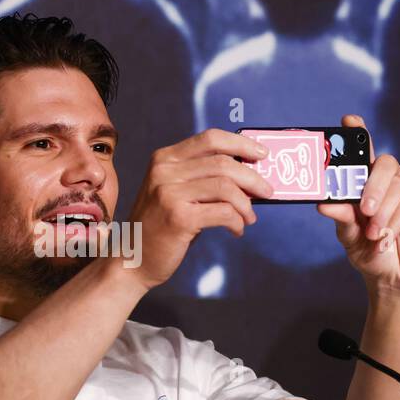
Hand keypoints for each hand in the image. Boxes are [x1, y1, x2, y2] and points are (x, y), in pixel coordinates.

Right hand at [123, 128, 272, 289]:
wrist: (132, 260)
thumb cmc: (160, 227)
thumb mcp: (172, 192)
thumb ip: (200, 178)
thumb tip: (247, 174)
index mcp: (164, 159)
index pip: (210, 139)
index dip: (240, 144)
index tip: (261, 154)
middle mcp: (164, 171)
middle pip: (223, 162)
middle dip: (252, 177)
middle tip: (267, 191)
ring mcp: (169, 194)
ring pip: (226, 187)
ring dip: (246, 203)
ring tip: (250, 217)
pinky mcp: (179, 218)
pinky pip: (223, 212)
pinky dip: (237, 221)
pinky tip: (236, 230)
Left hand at [316, 115, 399, 293]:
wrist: (392, 278)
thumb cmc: (369, 251)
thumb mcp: (349, 235)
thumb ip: (341, 217)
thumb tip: (323, 204)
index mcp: (367, 183)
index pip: (363, 152)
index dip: (358, 134)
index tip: (349, 121)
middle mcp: (390, 182)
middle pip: (385, 163)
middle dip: (373, 184)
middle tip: (364, 209)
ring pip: (399, 186)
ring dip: (383, 212)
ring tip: (373, 233)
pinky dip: (396, 222)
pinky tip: (387, 237)